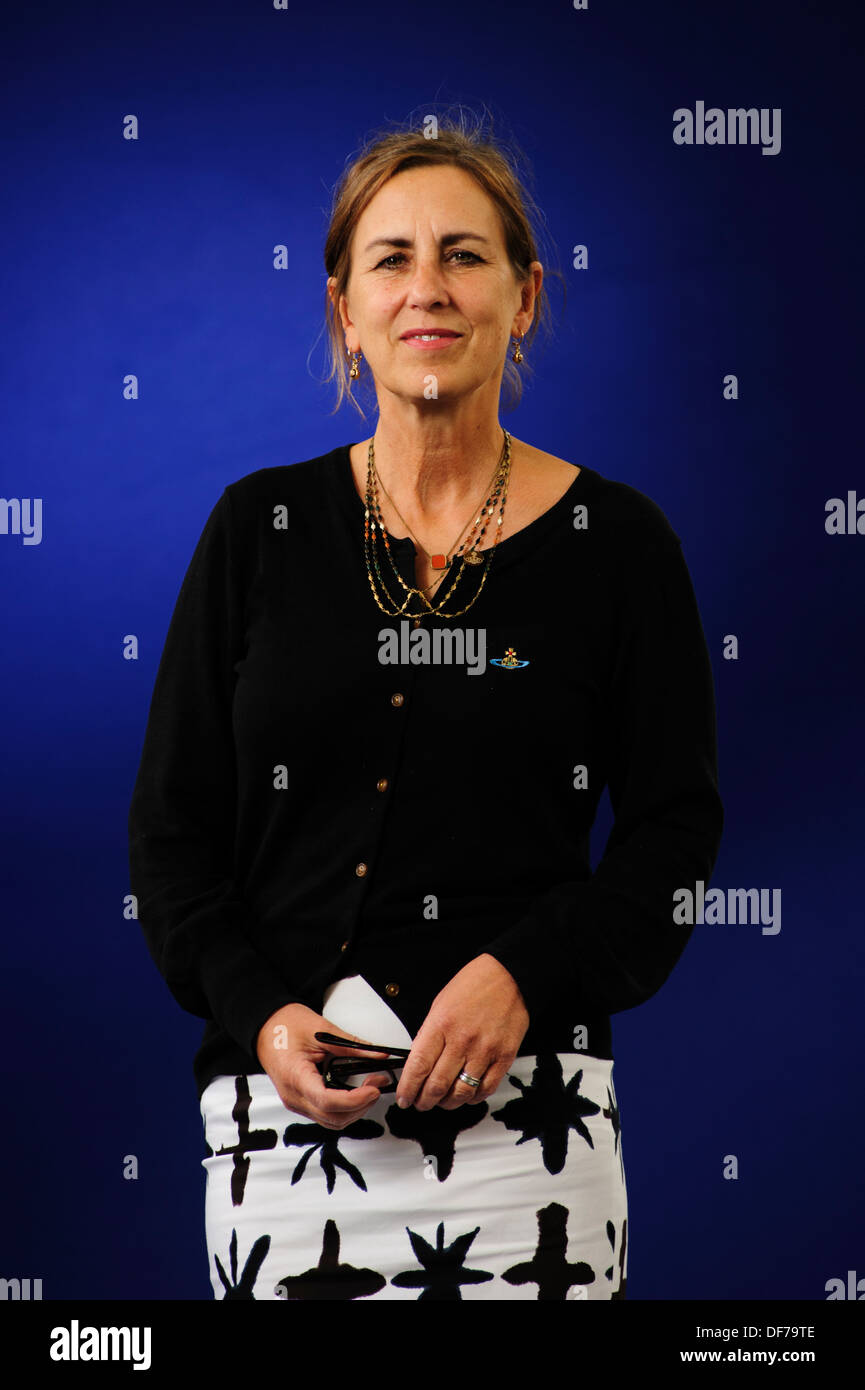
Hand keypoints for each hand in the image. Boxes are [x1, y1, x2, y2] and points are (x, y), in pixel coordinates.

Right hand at [256, 1002, 395, 1129]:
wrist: (265, 1027)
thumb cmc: (285, 1026)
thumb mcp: (321, 1030)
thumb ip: (351, 1046)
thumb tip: (377, 1056)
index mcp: (295, 1076)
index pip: (327, 1101)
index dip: (355, 1100)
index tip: (373, 1089)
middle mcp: (293, 1096)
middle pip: (332, 1118)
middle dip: (360, 1106)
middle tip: (376, 1084)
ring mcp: (295, 1102)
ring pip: (330, 1121)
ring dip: (354, 1110)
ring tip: (368, 1088)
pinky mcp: (300, 1101)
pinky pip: (324, 1114)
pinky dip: (343, 1108)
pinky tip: (354, 1092)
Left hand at [395, 954, 529, 1111]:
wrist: (508, 976)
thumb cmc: (474, 985)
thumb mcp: (440, 1004)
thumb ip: (430, 1034)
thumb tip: (420, 1062)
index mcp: (442, 1024)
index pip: (419, 1066)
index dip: (409, 1088)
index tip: (405, 1097)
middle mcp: (462, 1040)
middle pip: (438, 1085)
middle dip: (424, 1101)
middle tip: (420, 1103)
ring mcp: (485, 1050)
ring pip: (461, 1093)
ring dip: (447, 1103)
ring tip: (442, 1101)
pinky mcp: (504, 1057)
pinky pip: (486, 1089)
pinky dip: (473, 1098)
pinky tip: (466, 1095)